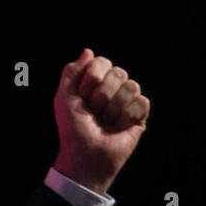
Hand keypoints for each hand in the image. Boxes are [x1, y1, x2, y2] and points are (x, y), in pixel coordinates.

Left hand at [52, 49, 149, 194]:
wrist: (85, 154)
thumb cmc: (72, 127)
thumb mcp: (64, 96)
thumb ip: (72, 71)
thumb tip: (89, 51)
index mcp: (95, 82)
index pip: (102, 62)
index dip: (91, 80)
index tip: (81, 97)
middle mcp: (113, 88)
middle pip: (118, 73)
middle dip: (101, 95)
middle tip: (93, 112)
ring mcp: (128, 101)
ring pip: (131, 87)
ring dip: (113, 108)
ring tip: (105, 121)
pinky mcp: (140, 116)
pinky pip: (141, 103)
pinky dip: (126, 117)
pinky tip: (118, 127)